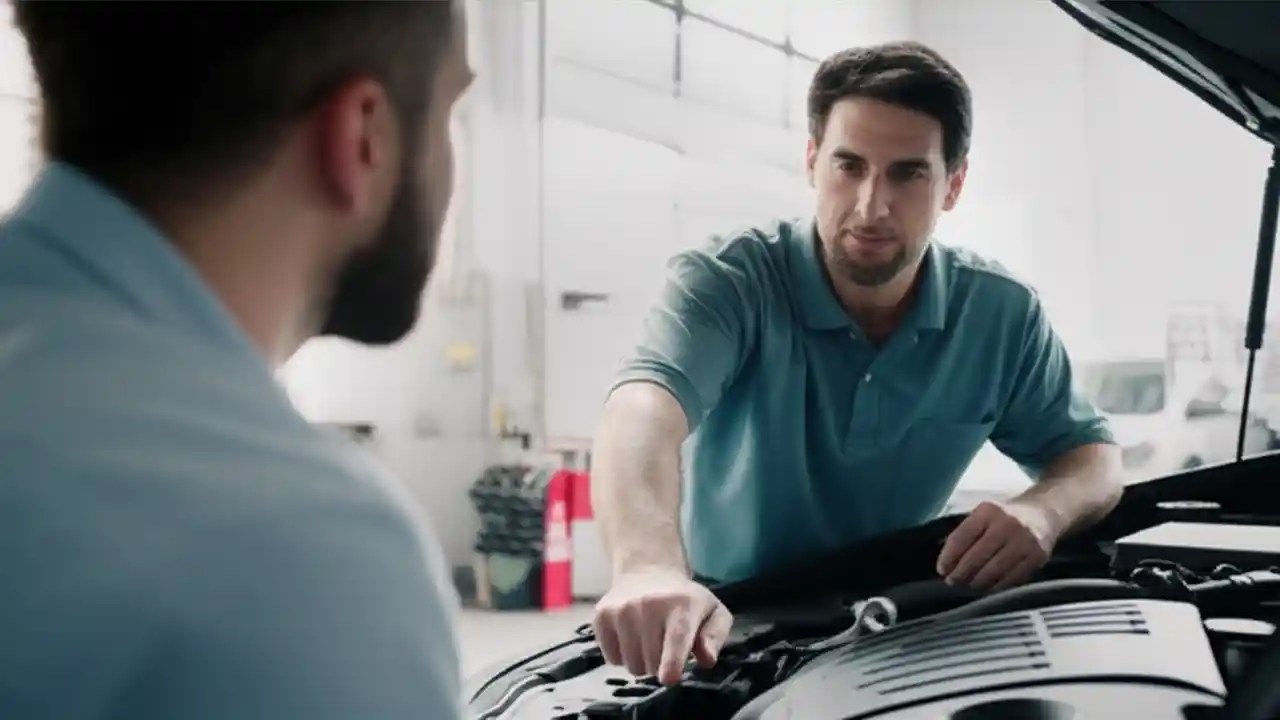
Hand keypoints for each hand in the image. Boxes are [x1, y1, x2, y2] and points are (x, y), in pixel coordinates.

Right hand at [592, 568, 732, 684]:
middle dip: (662, 664)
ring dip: (642, 662)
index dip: (672, 663)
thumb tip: (707, 658)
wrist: (647, 570)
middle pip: (653, 663)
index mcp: (681, 605)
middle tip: (666, 646)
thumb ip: (715, 636)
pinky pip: (612, 659)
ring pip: (632, 665)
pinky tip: (631, 637)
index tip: (670, 678)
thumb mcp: (713, 612)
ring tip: (649, 641)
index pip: (676, 639)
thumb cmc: (685, 599)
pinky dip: (623, 656)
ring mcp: (621, 610)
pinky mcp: (601, 616)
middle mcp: (648, 605)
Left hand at [936, 500, 1056, 591]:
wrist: (1044, 513)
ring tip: (969, 586)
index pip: (962, 537)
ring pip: (994, 570)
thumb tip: (945, 563)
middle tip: (952, 582)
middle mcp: (1007, 524)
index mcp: (988, 511)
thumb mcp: (984, 515)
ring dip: (977, 582)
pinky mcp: (1037, 557)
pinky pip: (1012, 578)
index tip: (941, 570)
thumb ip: (966, 533)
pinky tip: (988, 588)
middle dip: (961, 573)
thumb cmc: (1004, 517)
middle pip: (976, 556)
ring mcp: (1024, 541)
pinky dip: (997, 586)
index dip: (949, 557)